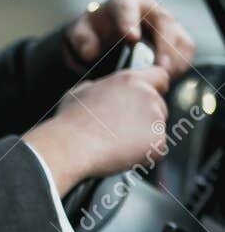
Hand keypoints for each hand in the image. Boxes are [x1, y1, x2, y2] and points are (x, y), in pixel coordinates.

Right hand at [22, 66, 171, 193]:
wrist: (72, 147)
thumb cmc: (71, 122)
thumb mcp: (81, 92)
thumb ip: (101, 87)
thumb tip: (102, 91)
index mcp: (130, 80)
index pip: (160, 76)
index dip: (155, 88)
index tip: (149, 97)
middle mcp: (147, 96)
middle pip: (159, 106)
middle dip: (145, 118)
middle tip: (122, 130)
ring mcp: (155, 119)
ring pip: (157, 129)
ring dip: (143, 137)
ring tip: (117, 143)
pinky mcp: (158, 142)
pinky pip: (156, 150)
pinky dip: (143, 156)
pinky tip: (122, 154)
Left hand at [65, 0, 194, 81]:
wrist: (105, 38)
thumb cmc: (93, 34)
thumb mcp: (81, 34)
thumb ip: (82, 41)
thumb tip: (90, 52)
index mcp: (123, 3)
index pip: (127, 7)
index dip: (130, 21)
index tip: (131, 38)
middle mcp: (148, 9)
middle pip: (163, 21)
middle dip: (164, 45)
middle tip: (159, 68)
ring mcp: (165, 23)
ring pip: (179, 36)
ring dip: (175, 58)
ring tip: (164, 78)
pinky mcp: (175, 37)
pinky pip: (185, 49)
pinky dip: (180, 64)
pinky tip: (169, 78)